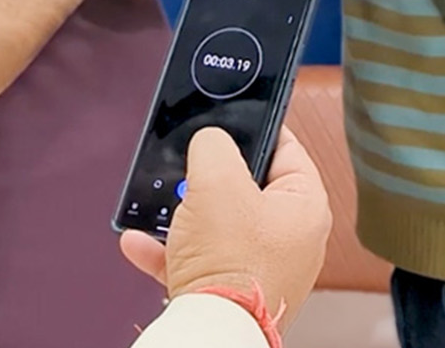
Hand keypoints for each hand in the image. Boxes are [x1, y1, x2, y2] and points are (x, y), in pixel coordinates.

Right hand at [119, 126, 330, 330]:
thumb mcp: (217, 180)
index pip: (286, 148)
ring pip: (216, 225)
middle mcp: (290, 239)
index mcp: (305, 206)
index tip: (231, 117)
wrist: (212, 331)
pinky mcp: (231, 290)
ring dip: (181, 215)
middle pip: (246, 187)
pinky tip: (139, 242)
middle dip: (208, 178)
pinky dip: (168, 250)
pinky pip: (197, 259)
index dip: (255, 128)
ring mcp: (261, 267)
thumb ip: (213, 145)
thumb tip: (209, 142)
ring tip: (161, 205)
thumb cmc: (231, 263)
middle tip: (190, 169)